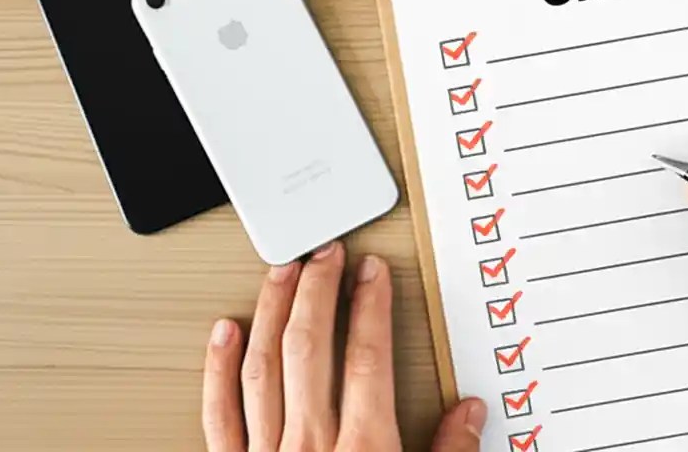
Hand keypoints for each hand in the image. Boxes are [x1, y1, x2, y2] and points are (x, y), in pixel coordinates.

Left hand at [201, 242, 485, 451]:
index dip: (370, 307)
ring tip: (281, 273)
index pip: (366, 357)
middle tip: (327, 255)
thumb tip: (468, 413)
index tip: (373, 274)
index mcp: (363, 450)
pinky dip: (219, 369)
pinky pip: (220, 414)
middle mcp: (309, 446)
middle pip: (310, 348)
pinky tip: (225, 333)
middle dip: (318, 291)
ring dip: (272, 312)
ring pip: (262, 367)